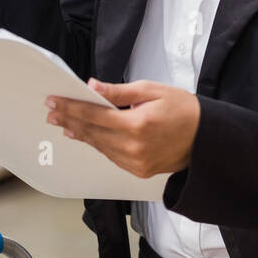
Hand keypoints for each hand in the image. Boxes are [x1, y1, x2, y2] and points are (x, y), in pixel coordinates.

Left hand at [45, 79, 201, 177]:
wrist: (206, 137)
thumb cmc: (183, 110)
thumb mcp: (153, 91)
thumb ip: (120, 92)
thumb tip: (93, 87)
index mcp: (137, 124)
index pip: (94, 115)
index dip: (71, 107)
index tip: (54, 101)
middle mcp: (134, 147)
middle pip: (92, 132)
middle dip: (69, 120)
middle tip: (52, 112)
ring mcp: (135, 162)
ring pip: (99, 146)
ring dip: (80, 134)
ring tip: (64, 124)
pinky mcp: (138, 170)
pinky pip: (111, 156)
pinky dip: (98, 145)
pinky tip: (88, 136)